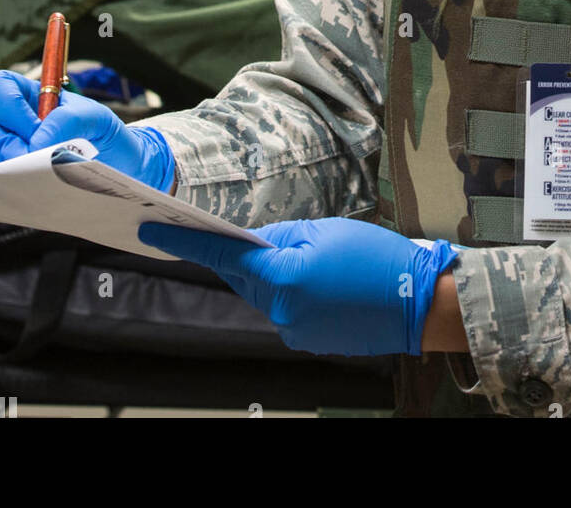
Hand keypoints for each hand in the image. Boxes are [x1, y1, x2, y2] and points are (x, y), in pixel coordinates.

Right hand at [0, 69, 174, 191]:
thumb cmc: (104, 136)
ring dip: (8, 164)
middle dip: (2, 139)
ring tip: (42, 171)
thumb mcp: (95, 117)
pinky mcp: (7, 179)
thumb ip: (69, 119)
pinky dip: (11, 184)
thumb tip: (37, 143)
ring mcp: (4, 151)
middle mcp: (9, 122)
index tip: (36, 124)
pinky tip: (36, 187)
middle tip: (32, 154)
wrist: (120, 170)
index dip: (8, 104)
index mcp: (28, 95)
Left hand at [138, 217, 457, 356]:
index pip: (223, 256)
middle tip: (276, 237)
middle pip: (244, 277)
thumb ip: (282, 237)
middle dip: (248, 256)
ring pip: (266, 294)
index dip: (184, 242)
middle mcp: (281, 311)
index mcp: (283, 277)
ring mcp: (293, 330)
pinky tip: (326, 282)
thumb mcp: (325, 230)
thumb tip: (256, 245)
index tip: (152, 232)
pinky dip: (295, 292)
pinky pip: (286, 309)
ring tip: (320, 259)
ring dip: (278, 274)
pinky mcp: (307, 340)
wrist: (418, 302)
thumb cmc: (376, 258)